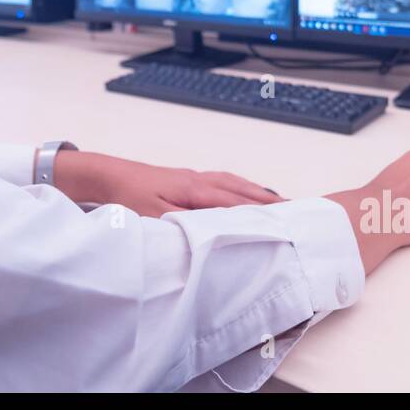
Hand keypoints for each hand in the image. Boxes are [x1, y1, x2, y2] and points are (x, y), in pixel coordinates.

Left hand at [53, 150, 283, 217]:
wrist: (110, 175)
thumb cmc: (130, 197)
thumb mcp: (155, 219)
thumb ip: (184, 227)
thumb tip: (213, 234)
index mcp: (196, 190)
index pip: (238, 203)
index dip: (263, 213)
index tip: (288, 221)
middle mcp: (202, 180)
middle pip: (244, 191)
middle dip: (271, 202)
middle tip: (299, 213)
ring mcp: (197, 177)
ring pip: (237, 185)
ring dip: (260, 195)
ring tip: (283, 205)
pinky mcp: (191, 179)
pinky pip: (227, 183)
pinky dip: (245, 189)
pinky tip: (250, 196)